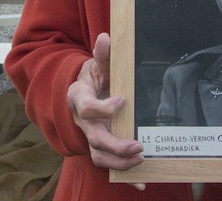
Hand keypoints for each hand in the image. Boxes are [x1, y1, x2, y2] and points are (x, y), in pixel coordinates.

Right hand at [67, 33, 144, 172]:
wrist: (85, 92)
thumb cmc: (93, 77)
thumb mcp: (97, 65)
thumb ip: (103, 55)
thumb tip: (105, 38)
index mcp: (79, 98)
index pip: (86, 107)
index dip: (102, 108)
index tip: (122, 100)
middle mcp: (83, 121)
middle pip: (93, 138)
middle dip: (115, 144)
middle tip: (137, 145)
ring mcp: (91, 135)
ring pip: (99, 155)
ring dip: (119, 162)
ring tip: (141, 158)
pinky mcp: (101, 146)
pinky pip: (110, 164)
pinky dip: (125, 176)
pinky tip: (142, 183)